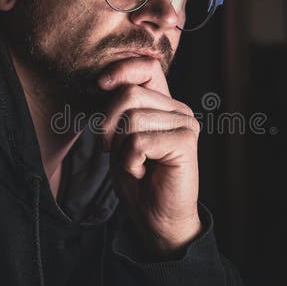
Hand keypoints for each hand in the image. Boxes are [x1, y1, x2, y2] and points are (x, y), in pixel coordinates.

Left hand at [97, 57, 200, 256]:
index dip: (121, 69)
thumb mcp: (120, 139)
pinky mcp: (185, 141)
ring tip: (135, 164)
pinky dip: (130, 161)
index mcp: (164, 103)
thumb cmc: (138, 180)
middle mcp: (179, 109)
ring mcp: (185, 123)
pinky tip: (142, 172)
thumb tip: (105, 80)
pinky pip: (139, 141)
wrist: (157, 219)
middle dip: (109, 125)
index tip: (101, 84)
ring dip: (121, 148)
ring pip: (132, 118)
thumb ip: (119, 110)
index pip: (146, 67)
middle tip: (116, 152)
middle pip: (129, 94)